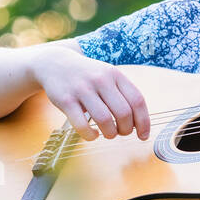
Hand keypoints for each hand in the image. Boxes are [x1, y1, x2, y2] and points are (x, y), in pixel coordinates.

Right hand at [30, 45, 150, 141]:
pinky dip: (90, 135)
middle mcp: (100, 80)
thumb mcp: (109, 76)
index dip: (144, 122)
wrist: (55, 63)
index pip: (138, 101)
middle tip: (122, 133)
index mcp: (115, 75)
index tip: (143, 136)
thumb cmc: (89, 76)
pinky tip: (93, 135)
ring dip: (110, 134)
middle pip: (124, 113)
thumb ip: (124, 95)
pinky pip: (82, 125)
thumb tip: (140, 125)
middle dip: (126, 130)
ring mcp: (82, 89)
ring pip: (105, 120)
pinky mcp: (65, 100)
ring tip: (108, 134)